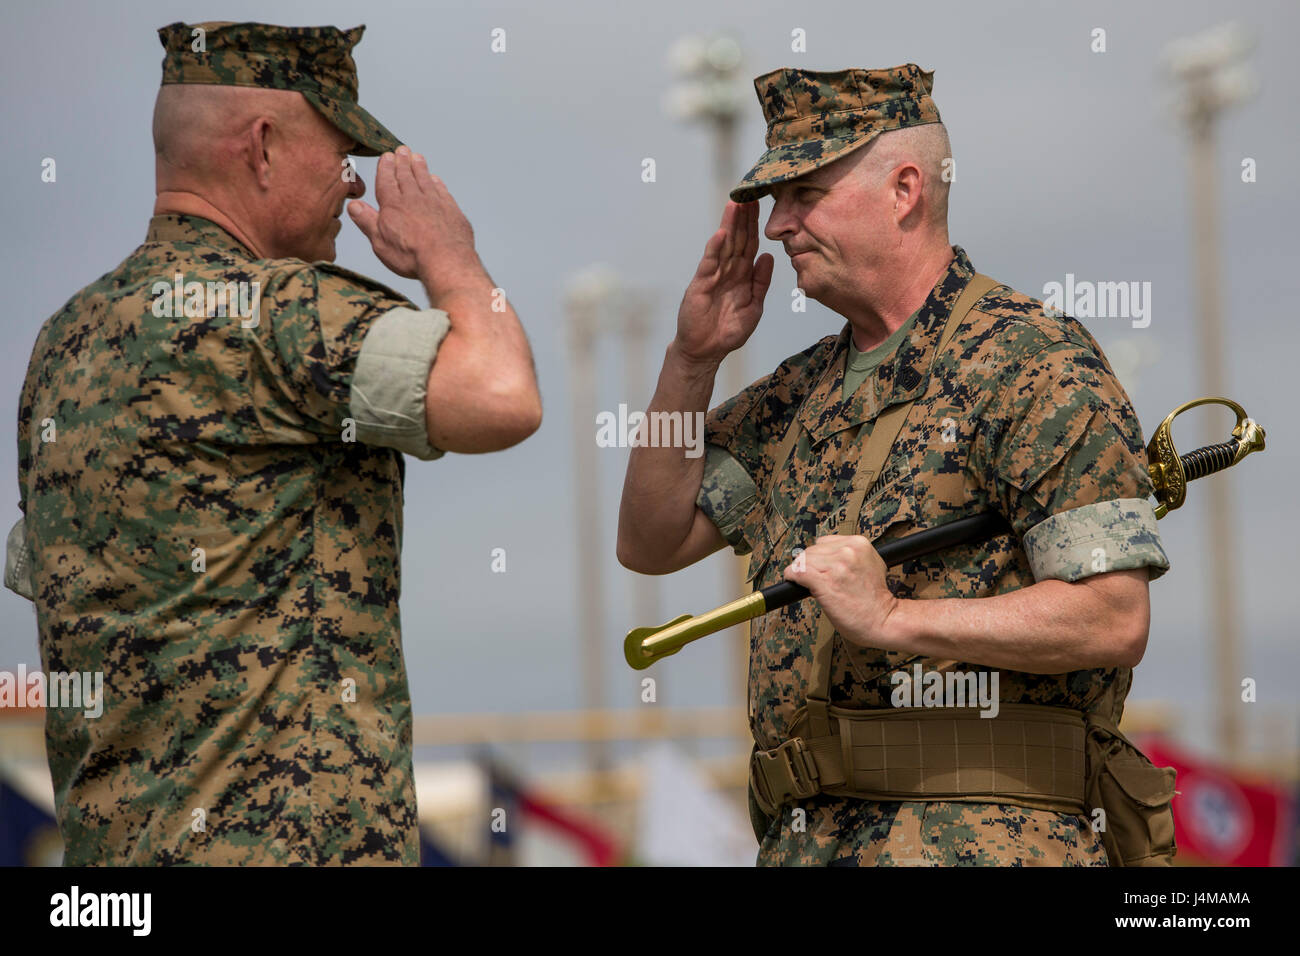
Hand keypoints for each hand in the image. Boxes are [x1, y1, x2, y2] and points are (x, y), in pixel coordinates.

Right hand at [348, 146, 482, 290]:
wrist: (446, 260)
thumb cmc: (411, 256)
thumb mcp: (380, 241)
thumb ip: (367, 221)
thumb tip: (353, 205)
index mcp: (393, 205)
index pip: (387, 180)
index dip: (386, 167)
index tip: (387, 156)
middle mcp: (414, 199)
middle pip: (406, 176)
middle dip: (402, 162)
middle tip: (402, 150)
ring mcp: (435, 203)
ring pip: (425, 179)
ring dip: (420, 167)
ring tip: (417, 157)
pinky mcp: (452, 211)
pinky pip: (442, 191)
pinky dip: (437, 183)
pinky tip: (435, 179)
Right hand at [674, 201, 773, 366]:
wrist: (705, 351)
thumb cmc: (728, 331)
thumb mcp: (754, 306)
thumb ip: (761, 282)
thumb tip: (769, 257)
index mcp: (741, 274)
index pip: (750, 244)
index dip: (756, 225)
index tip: (764, 204)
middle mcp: (726, 271)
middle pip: (737, 238)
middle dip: (743, 216)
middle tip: (750, 192)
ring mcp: (712, 276)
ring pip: (724, 246)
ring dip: (730, 225)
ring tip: (735, 204)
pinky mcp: (700, 285)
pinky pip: (709, 264)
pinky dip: (715, 249)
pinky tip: (722, 233)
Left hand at [782, 535, 904, 650]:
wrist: (883, 620)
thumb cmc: (875, 599)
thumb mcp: (872, 566)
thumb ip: (852, 556)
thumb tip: (828, 555)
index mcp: (860, 544)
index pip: (824, 542)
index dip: (820, 557)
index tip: (821, 568)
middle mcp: (848, 551)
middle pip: (812, 550)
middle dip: (811, 565)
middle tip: (818, 580)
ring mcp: (836, 566)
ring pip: (803, 560)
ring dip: (802, 572)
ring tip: (810, 584)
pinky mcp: (824, 581)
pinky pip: (797, 571)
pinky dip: (792, 576)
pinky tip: (794, 581)